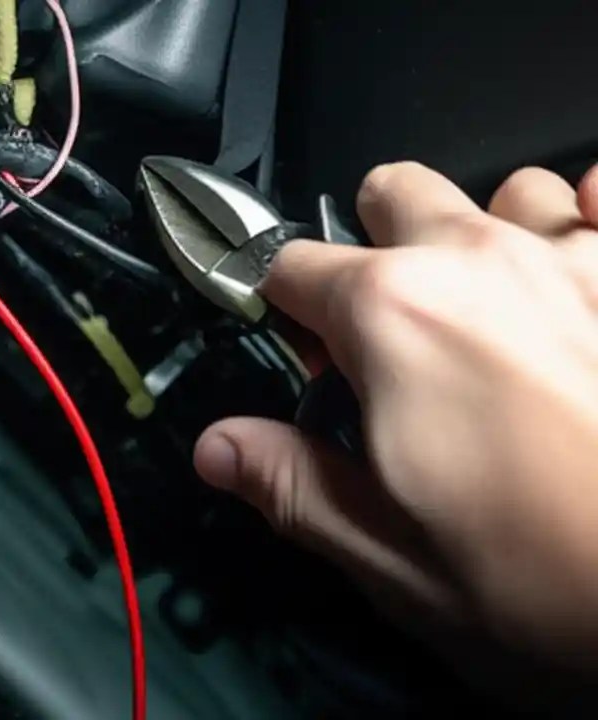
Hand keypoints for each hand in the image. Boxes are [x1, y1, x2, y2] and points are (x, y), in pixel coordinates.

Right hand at [194, 163, 597, 681]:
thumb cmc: (557, 584)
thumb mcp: (389, 560)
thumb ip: (289, 485)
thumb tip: (219, 448)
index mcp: (390, 319)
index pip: (286, 267)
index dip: (283, 315)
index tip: (306, 360)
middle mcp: (479, 262)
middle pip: (392, 193)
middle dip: (374, 248)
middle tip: (392, 336)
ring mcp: (576, 256)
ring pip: (504, 192)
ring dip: (489, 240)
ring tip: (500, 316)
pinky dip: (592, 217)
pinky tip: (584, 273)